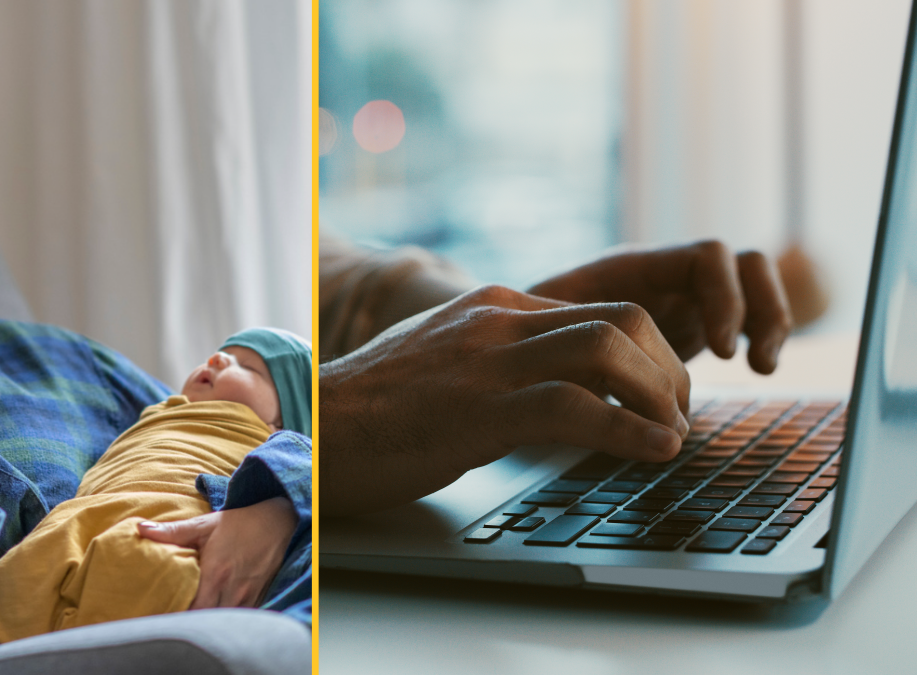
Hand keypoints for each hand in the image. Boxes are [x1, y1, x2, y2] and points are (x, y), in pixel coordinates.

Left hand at [137, 498, 297, 608]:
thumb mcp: (205, 524)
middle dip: (191, 622)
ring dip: (209, 621)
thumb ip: (173, 530)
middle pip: (208, 620)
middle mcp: (233, 589)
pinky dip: (226, 619)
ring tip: (193, 616)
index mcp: (216, 573)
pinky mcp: (258, 599)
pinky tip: (214, 612)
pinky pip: (239, 618)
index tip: (165, 611)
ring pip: (224, 622)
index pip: (193, 610)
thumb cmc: (239, 523)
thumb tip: (140, 528)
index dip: (178, 615)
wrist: (278, 522)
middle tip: (175, 616)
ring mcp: (248, 597)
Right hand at [319, 285, 691, 515]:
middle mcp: (497, 322)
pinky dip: (630, 431)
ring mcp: (487, 362)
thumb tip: (555, 385)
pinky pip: (577, 407)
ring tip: (672, 436)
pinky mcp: (478, 411)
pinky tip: (654, 451)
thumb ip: (499, 358)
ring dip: (661, 396)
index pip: (602, 309)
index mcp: (494, 307)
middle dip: (668, 369)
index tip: (662, 396)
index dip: (651, 354)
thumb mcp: (447, 362)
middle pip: (622, 318)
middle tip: (677, 415)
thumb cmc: (375, 409)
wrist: (311, 428)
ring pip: (609, 350)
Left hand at [528, 240, 791, 373]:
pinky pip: (745, 314)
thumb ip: (570, 334)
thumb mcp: (543, 331)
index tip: (721, 351)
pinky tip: (756, 369)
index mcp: (633, 267)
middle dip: (758, 309)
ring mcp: (681, 296)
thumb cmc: (521, 331)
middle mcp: (664, 275)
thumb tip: (586, 357)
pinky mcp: (689, 324)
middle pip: (741, 264)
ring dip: (769, 320)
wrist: (516, 337)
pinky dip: (759, 335)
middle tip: (748, 363)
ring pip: (751, 285)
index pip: (705, 258)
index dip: (723, 298)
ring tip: (762, 367)